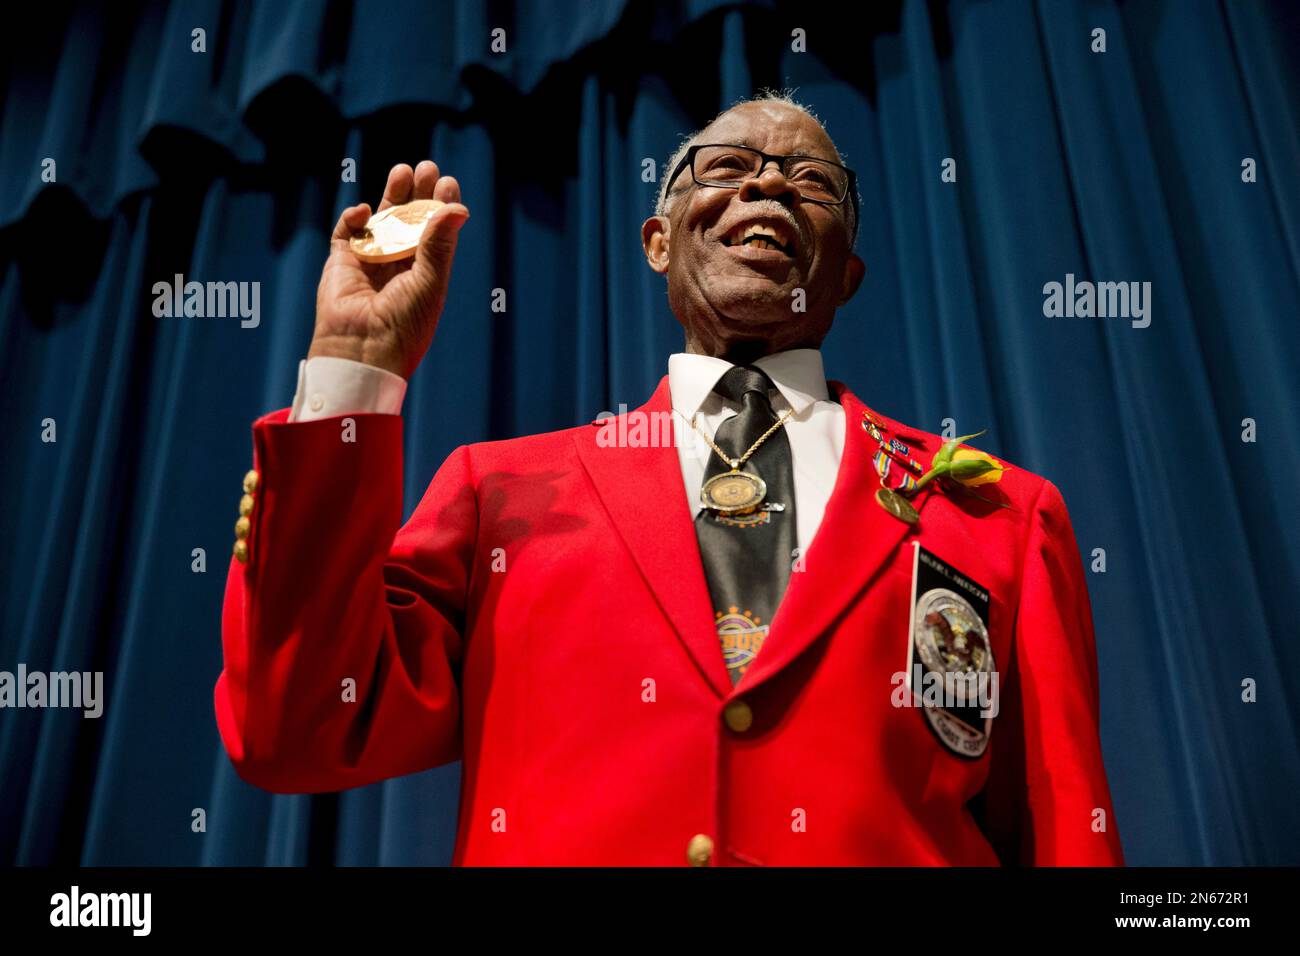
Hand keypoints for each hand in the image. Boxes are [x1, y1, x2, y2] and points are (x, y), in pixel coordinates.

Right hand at [309, 161, 468, 378]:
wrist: (363, 350)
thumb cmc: (403, 325)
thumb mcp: (428, 283)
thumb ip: (439, 245)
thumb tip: (458, 208)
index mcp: (425, 273)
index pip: (435, 232)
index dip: (441, 207)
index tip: (448, 183)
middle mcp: (399, 265)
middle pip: (409, 220)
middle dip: (417, 193)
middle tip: (427, 167)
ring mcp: (370, 262)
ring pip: (381, 220)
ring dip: (392, 196)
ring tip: (403, 170)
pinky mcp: (342, 262)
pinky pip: (348, 232)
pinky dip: (355, 218)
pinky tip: (367, 211)